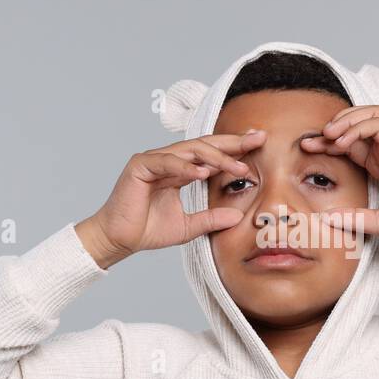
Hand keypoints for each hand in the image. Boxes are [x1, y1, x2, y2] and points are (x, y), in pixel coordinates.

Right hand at [76, 130, 265, 267]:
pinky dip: (185, 167)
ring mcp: (153, 160)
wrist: (119, 239)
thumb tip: (238, 217)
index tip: (259, 144)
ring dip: (215, 157)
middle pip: (205, 145)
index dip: (235, 149)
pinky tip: (202, 173)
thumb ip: (211, 219)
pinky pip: (167, 162)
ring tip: (237, 166)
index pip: (211, 154)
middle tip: (257, 139)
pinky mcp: (140, 165)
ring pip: (189, 150)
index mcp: (180, 170)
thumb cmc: (148, 230)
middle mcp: (168, 160)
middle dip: (233, 142)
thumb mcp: (189, 226)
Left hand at [300, 105, 378, 242]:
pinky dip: (356, 127)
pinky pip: (376, 124)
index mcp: (378, 164)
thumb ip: (352, 219)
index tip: (307, 150)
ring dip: (345, 119)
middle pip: (355, 122)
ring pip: (368, 113)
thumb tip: (326, 221)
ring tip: (328, 135)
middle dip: (331, 126)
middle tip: (311, 141)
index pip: (348, 142)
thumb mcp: (375, 221)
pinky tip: (342, 142)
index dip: (326, 142)